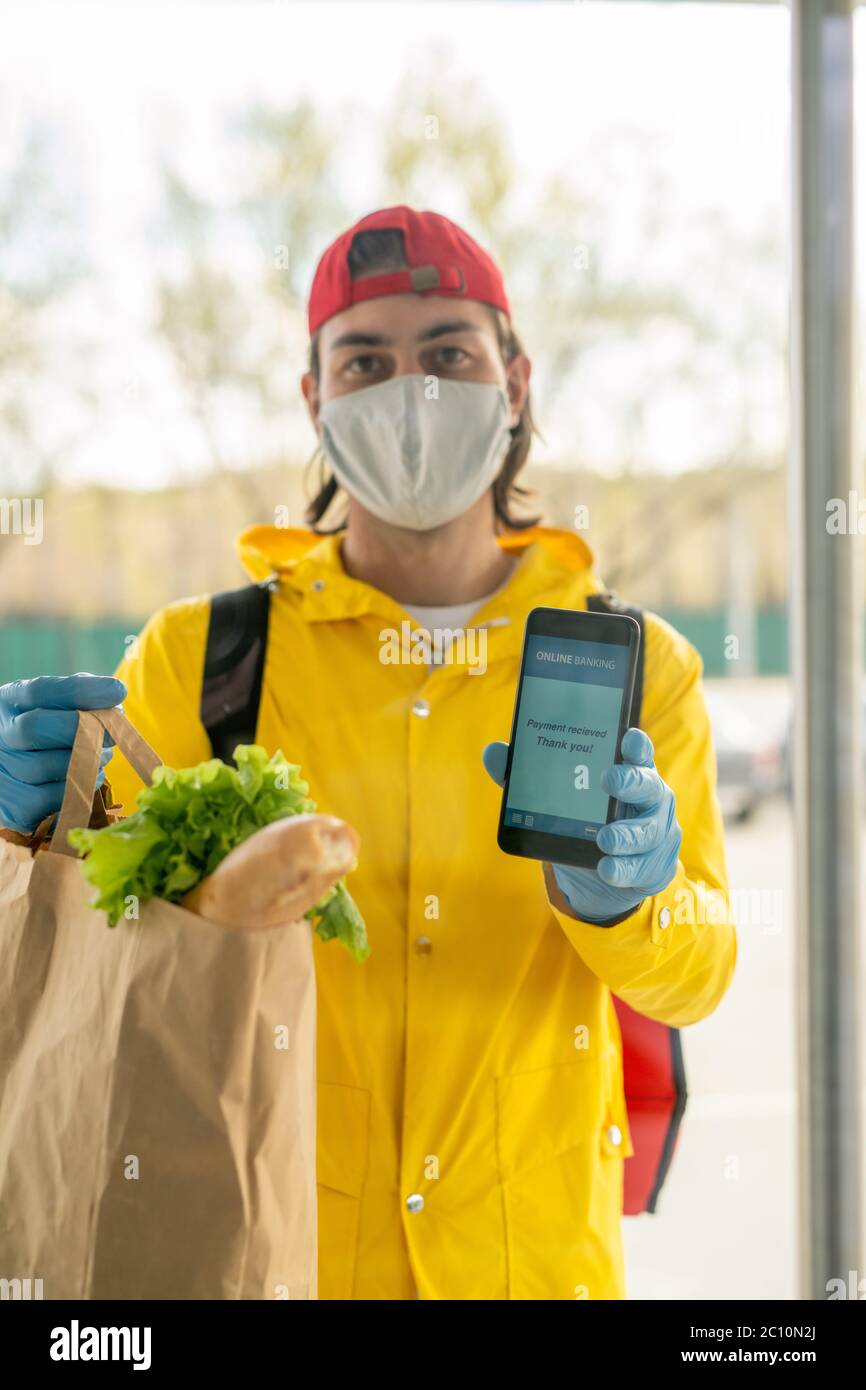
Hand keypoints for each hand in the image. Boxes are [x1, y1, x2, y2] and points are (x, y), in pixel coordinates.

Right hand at [0, 673, 126, 832]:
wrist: (27, 771)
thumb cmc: (53, 732)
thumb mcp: (62, 707)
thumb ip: (85, 699)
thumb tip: (114, 700)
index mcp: (10, 701)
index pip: (39, 690)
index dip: (80, 691)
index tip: (117, 692)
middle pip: (34, 728)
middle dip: (81, 730)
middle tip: (112, 735)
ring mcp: (1, 770)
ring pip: (42, 767)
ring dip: (84, 763)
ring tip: (102, 757)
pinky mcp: (11, 805)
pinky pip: (45, 799)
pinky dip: (74, 789)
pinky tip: (88, 778)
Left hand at [482, 726, 680, 924]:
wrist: (603, 874)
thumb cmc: (584, 822)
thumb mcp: (557, 801)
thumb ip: (528, 777)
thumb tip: (493, 752)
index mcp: (628, 773)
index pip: (637, 752)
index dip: (635, 744)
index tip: (626, 737)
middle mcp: (649, 797)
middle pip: (649, 785)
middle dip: (631, 782)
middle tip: (609, 781)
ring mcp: (657, 830)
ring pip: (649, 830)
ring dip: (626, 835)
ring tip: (604, 840)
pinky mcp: (656, 863)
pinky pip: (643, 866)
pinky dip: (625, 869)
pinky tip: (608, 869)